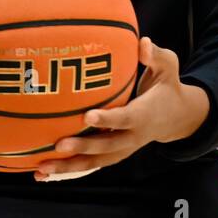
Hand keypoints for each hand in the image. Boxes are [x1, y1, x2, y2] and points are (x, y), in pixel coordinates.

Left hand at [34, 36, 209, 180]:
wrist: (177, 117)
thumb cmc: (166, 86)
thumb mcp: (169, 67)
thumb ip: (155, 55)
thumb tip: (143, 43)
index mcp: (145, 114)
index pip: (125, 118)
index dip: (108, 119)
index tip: (88, 116)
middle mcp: (133, 136)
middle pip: (107, 146)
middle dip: (83, 147)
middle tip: (59, 145)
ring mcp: (122, 149)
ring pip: (95, 162)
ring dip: (69, 167)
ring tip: (41, 169)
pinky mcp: (113, 155)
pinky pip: (90, 166)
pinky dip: (67, 171)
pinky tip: (41, 174)